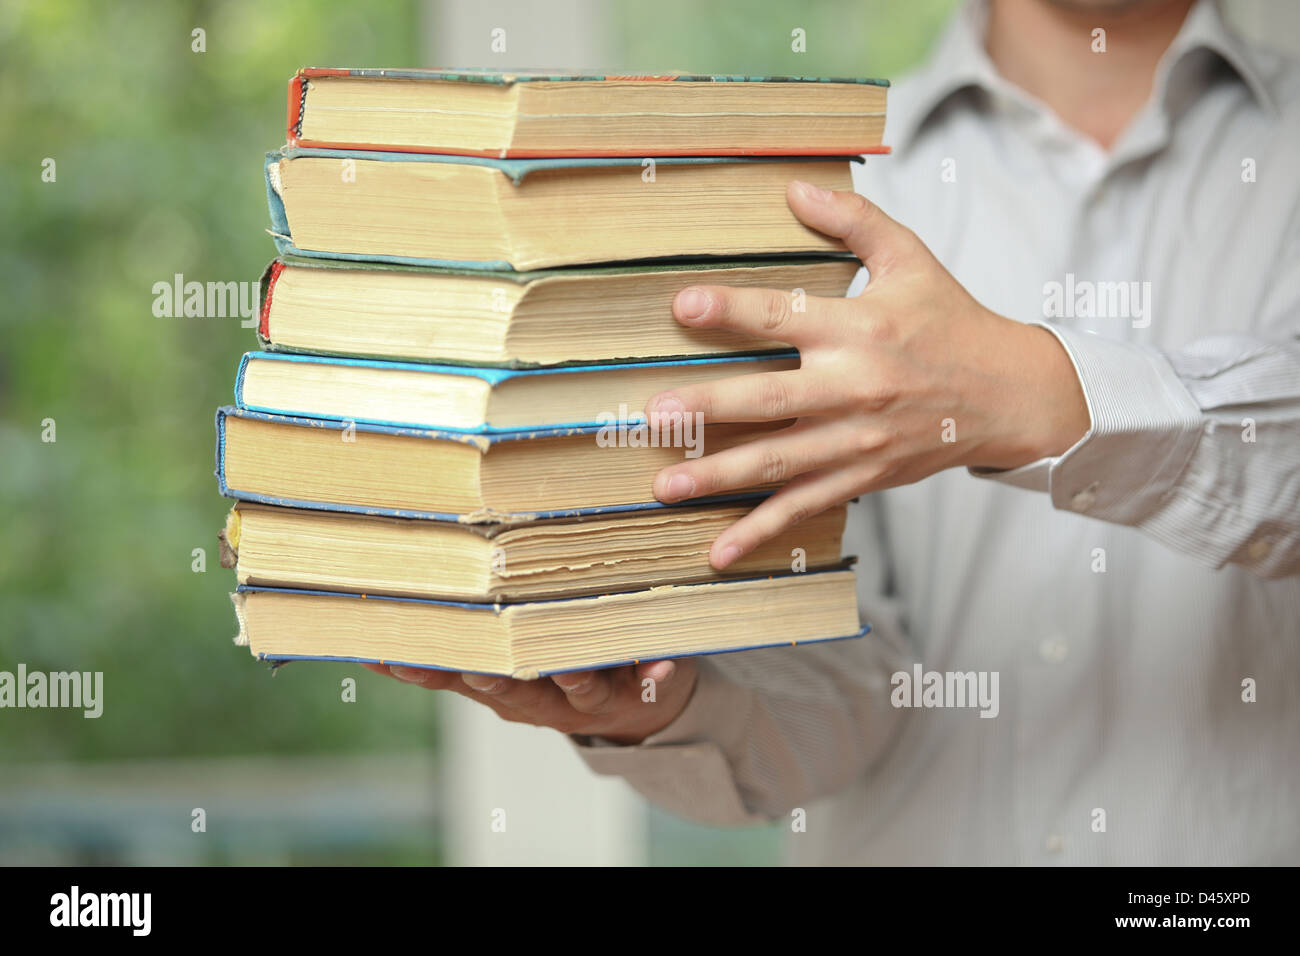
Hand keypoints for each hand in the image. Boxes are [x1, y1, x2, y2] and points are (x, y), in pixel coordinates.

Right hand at [361, 658, 696, 744]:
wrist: (636, 704)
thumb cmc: (555, 662)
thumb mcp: (503, 656)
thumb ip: (461, 636)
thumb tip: (385, 614)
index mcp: (499, 682)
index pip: (452, 673)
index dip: (419, 667)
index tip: (383, 652)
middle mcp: (537, 696)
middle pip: (508, 688)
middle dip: (491, 675)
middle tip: (476, 663)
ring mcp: (585, 697)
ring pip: (575, 690)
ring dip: (571, 678)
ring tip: (569, 667)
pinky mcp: (633, 689)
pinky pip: (644, 682)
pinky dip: (652, 674)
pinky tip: (661, 664)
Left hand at [648, 180, 1089, 569]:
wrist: (1010, 394)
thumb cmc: (952, 322)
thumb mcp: (910, 259)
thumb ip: (853, 223)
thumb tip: (796, 187)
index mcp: (860, 329)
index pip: (787, 315)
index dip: (734, 310)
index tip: (683, 306)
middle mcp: (855, 386)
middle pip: (772, 398)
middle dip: (711, 406)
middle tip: (656, 413)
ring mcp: (856, 438)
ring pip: (779, 461)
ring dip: (719, 475)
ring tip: (664, 485)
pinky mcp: (860, 476)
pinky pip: (804, 506)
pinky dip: (760, 531)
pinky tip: (717, 551)